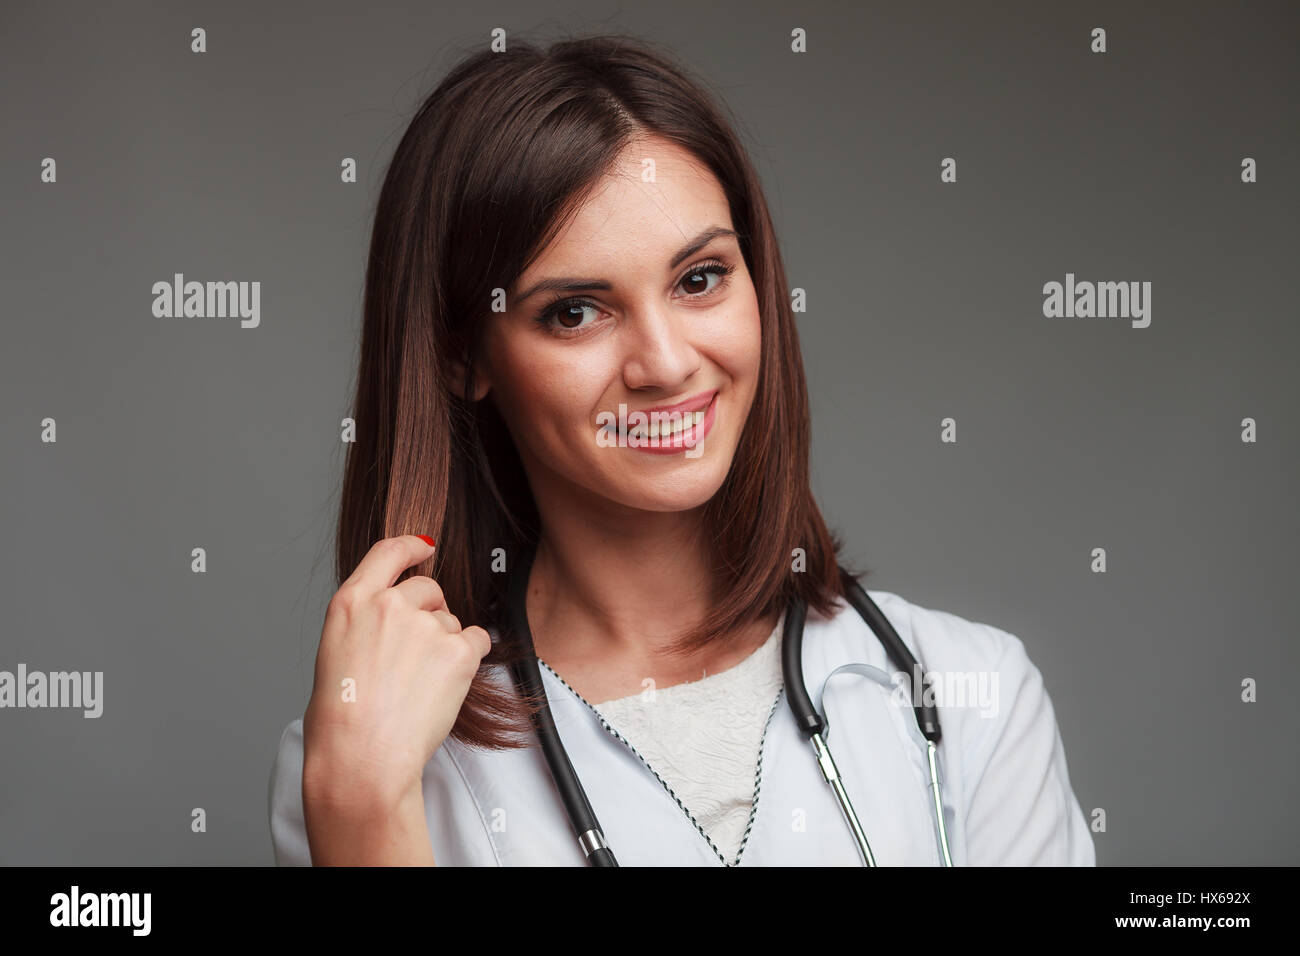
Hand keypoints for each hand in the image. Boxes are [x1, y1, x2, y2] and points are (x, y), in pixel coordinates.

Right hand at [301, 535, 491, 821]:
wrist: (361, 758)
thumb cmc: (340, 721)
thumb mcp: (334, 653)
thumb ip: (364, 625)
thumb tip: (391, 622)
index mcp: (351, 603)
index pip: (386, 554)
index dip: (410, 546)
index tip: (424, 547)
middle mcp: (389, 605)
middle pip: (428, 590)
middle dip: (431, 613)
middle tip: (416, 658)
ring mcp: (425, 625)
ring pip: (451, 622)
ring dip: (445, 645)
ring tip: (418, 687)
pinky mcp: (457, 650)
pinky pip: (477, 641)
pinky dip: (469, 660)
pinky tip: (446, 686)